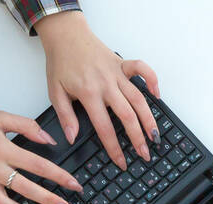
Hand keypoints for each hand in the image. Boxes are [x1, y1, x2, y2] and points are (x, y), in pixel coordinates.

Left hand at [36, 10, 159, 168]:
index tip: (121, 162)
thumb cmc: (60, 62)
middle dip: (138, 138)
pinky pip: (141, 69)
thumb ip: (65, 116)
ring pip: (139, 98)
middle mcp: (106, 84)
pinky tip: (157, 95)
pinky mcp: (121, 63)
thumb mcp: (54, 91)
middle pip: (127, 116)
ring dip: (149, 119)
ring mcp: (116, 73)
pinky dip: (152, 79)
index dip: (114, 148)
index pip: (105, 128)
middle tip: (145, 155)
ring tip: (155, 136)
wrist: (64, 33)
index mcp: (88, 93)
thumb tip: (72, 137)